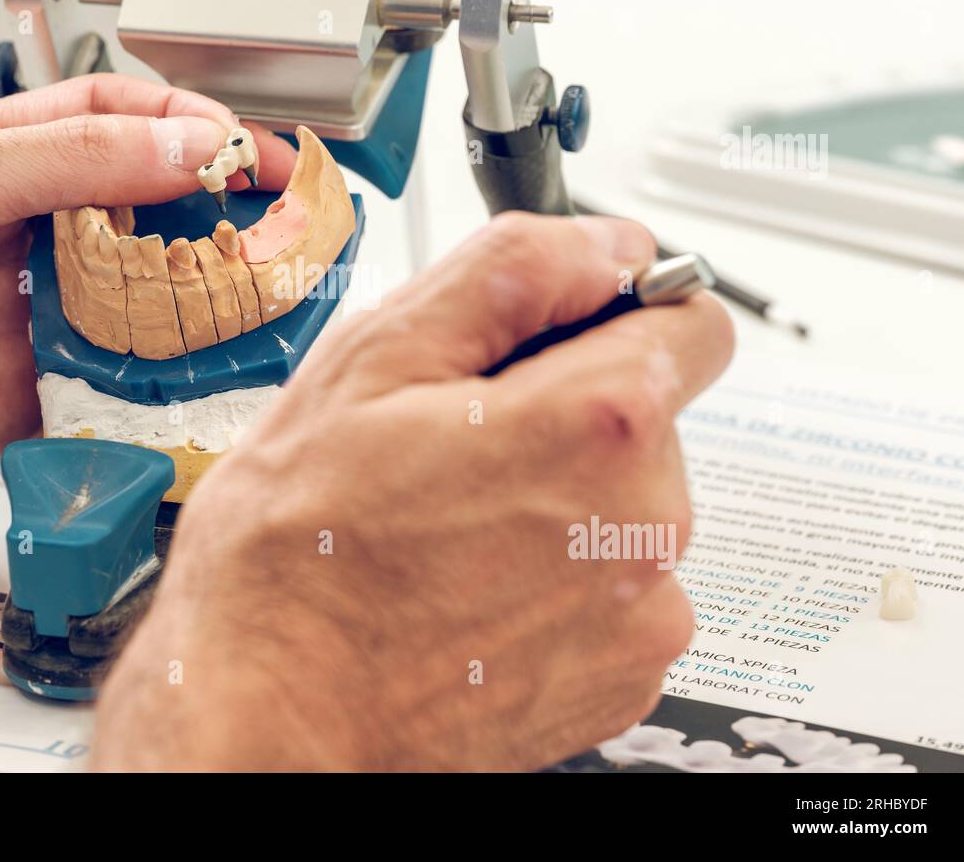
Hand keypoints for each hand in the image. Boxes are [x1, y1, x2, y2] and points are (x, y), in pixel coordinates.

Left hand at [0, 75, 294, 524]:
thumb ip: (67, 162)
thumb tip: (181, 142)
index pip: (114, 123)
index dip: (190, 129)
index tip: (253, 154)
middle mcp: (13, 238)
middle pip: (140, 218)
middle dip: (212, 222)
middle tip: (277, 235)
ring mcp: (19, 320)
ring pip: (135, 306)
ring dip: (194, 306)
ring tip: (253, 305)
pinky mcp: (21, 399)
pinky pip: (108, 390)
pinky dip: (154, 388)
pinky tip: (188, 379)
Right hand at [93, 213, 733, 770]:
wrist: (269, 718)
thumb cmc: (293, 557)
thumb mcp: (372, 364)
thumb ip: (509, 274)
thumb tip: (603, 245)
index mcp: (596, 425)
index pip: (693, 320)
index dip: (618, 306)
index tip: (555, 329)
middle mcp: (644, 523)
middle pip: (649, 414)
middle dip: (565, 407)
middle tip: (453, 441)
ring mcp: (639, 613)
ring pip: (626, 501)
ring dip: (558, 494)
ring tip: (447, 523)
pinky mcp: (622, 677)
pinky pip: (616, 585)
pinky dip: (559, 573)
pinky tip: (468, 585)